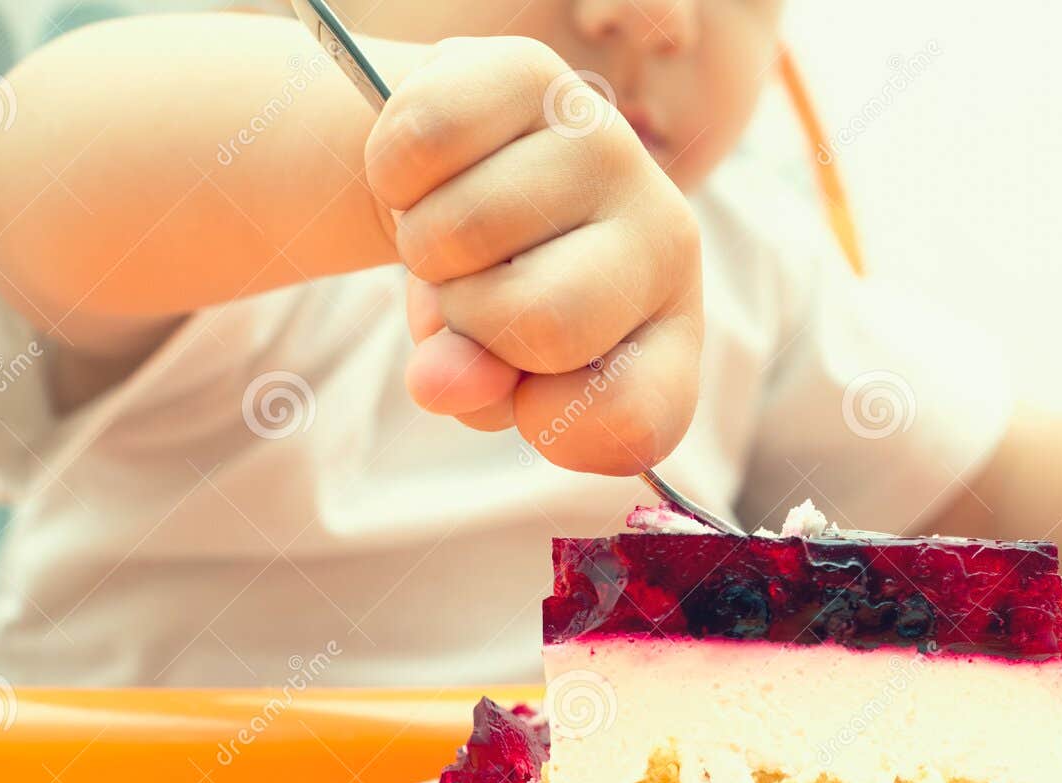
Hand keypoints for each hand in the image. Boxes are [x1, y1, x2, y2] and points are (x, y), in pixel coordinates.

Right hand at [365, 38, 702, 474]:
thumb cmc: (487, 293)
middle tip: (474, 294)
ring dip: (426, 249)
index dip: (553, 428)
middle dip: (474, 324)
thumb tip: (444, 380)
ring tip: (455, 233)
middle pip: (548, 323)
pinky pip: (422, 147)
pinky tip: (428, 176)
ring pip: (467, 233)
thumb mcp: (488, 369)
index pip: (636, 418)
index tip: (527, 399)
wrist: (455, 178)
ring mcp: (607, 147)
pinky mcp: (536, 75)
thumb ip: (478, 394)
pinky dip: (393, 176)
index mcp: (668, 331)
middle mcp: (664, 236)